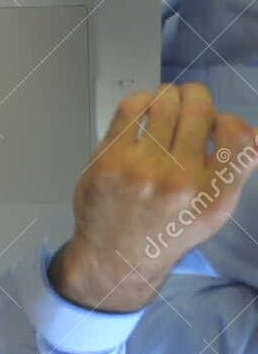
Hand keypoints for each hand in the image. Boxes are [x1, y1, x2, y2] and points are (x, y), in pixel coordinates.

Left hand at [54, 84, 257, 312]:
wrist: (115, 258)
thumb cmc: (167, 230)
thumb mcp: (213, 211)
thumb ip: (235, 171)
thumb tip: (256, 131)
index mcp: (215, 197)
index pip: (240, 136)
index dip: (228, 119)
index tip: (214, 124)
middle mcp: (182, 182)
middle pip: (199, 109)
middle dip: (195, 96)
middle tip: (187, 100)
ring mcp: (143, 170)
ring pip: (164, 102)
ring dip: (167, 95)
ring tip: (164, 103)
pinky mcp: (109, 160)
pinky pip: (131, 108)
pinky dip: (140, 100)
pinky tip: (141, 110)